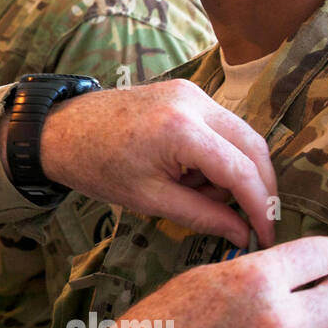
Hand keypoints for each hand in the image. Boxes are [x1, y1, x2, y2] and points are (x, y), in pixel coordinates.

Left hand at [37, 79, 277, 248]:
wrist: (60, 130)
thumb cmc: (96, 166)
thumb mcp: (149, 199)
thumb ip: (202, 216)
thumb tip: (243, 233)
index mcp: (181, 129)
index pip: (242, 171)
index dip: (260, 207)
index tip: (267, 236)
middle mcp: (194, 101)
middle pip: (254, 148)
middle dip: (257, 188)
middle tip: (247, 221)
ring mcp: (193, 91)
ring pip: (242, 136)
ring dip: (234, 172)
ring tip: (196, 194)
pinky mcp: (188, 91)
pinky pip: (222, 127)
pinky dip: (219, 155)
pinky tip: (190, 174)